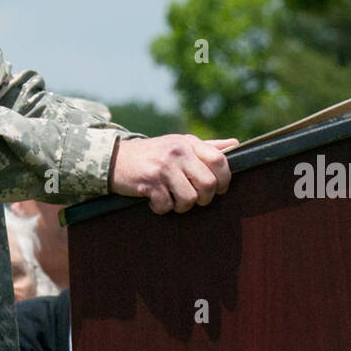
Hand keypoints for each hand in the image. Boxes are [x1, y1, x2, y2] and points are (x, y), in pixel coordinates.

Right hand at [110, 135, 236, 213]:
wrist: (115, 158)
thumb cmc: (153, 154)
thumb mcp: (179, 144)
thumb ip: (207, 147)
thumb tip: (235, 144)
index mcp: (188, 142)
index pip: (220, 160)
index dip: (224, 179)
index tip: (218, 188)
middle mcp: (177, 151)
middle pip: (208, 184)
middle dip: (203, 198)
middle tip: (193, 198)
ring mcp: (163, 166)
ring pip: (189, 199)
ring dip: (181, 206)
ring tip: (171, 198)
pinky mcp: (149, 180)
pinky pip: (166, 205)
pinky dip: (161, 208)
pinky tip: (154, 199)